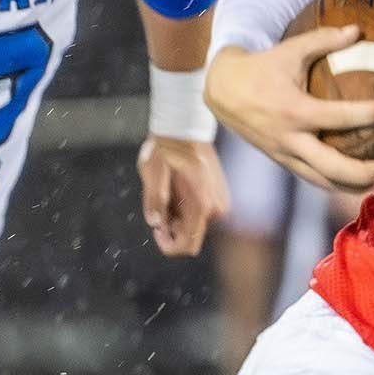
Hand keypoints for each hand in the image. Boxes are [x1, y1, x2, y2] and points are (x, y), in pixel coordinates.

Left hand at [137, 135, 226, 257]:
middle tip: (159, 203)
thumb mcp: (152, 172)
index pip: (187, 246)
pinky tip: (178, 189)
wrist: (185, 128)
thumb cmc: (167, 149)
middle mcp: (216, 209)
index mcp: (201, 205)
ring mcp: (221, 203)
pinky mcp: (221, 197)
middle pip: (190, 236)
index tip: (156, 227)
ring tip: (169, 192)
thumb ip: (154, 200)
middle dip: (172, 227)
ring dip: (178, 217)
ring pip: (195, 226)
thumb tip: (155, 223)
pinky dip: (186, 209)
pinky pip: (201, 214)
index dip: (168, 245)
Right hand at [203, 31, 373, 193]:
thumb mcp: (290, 49)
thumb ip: (324, 39)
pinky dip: (334, 184)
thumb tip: (357, 30)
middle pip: (330, 166)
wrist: (223, 91)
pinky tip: (356, 184)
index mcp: (294, 110)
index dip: (365, 114)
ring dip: (351, 186)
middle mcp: (289, 138)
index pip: (337, 117)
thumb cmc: (262, 67)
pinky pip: (311, 178)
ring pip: (321, 180)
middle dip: (361, 172)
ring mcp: (284, 154)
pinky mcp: (281, 161)